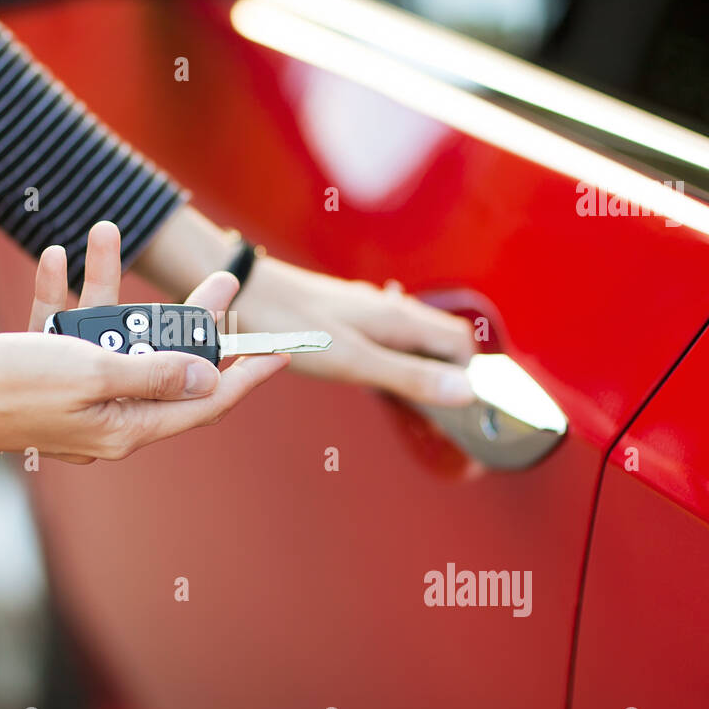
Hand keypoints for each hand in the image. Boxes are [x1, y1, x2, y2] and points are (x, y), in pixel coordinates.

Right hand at [0, 222, 287, 462]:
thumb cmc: (11, 387)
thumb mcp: (92, 374)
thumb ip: (153, 373)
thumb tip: (207, 377)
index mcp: (126, 427)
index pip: (203, 402)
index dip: (244, 376)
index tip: (280, 353)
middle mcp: (106, 413)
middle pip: (165, 359)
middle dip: (190, 313)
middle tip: (223, 275)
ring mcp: (74, 393)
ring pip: (112, 333)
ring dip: (108, 284)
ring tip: (105, 232)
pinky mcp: (43, 372)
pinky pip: (66, 329)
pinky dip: (64, 294)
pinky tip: (58, 255)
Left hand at [235, 257, 476, 405]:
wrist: (240, 292)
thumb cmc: (291, 328)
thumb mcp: (354, 361)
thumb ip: (410, 377)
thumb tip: (467, 393)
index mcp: (399, 318)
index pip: (461, 343)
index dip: (468, 376)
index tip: (458, 412)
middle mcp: (389, 308)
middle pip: (441, 340)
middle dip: (448, 375)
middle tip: (435, 416)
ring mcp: (366, 309)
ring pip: (412, 338)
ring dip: (419, 368)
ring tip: (407, 402)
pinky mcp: (344, 315)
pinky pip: (385, 337)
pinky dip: (392, 359)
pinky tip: (371, 375)